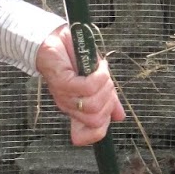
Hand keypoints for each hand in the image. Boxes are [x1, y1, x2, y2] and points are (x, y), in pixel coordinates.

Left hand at [35, 24, 124, 145]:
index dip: (101, 130)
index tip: (108, 111)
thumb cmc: (75, 59)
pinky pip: (87, 87)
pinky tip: (98, 66)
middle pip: (97, 120)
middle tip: (105, 81)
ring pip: (94, 105)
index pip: (92, 134)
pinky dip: (98, 76)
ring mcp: (65, 96)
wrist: (55, 39)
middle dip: (109, 100)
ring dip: (104, 85)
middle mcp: (70, 107)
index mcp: (78, 110)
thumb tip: (119, 117)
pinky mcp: (63, 83)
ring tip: (100, 70)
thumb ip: (108, 99)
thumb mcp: (97, 80)